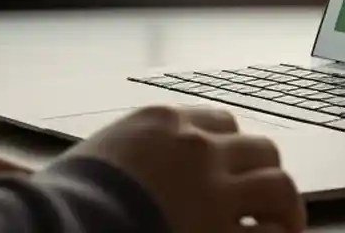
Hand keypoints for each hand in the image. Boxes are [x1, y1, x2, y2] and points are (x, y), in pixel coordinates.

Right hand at [61, 106, 304, 232]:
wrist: (64, 227)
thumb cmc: (61, 200)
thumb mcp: (86, 162)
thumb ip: (110, 159)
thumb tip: (59, 169)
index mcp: (160, 123)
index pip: (218, 121)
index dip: (229, 148)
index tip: (229, 169)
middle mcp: (196, 146)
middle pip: (258, 146)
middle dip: (264, 172)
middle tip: (265, 200)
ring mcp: (215, 188)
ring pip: (279, 184)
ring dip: (285, 207)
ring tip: (284, 227)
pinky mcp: (224, 229)